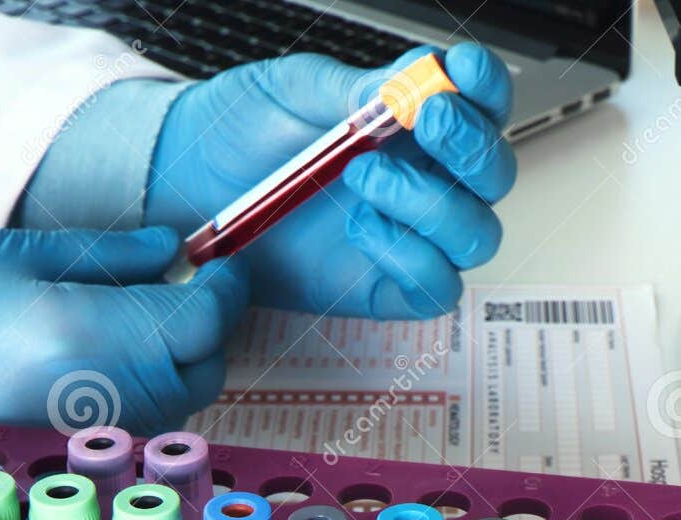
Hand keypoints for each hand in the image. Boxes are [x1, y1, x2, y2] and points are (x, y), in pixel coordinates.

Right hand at [0, 226, 247, 519]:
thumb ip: (98, 254)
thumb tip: (171, 248)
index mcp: (80, 335)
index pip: (204, 320)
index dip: (227, 288)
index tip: (222, 260)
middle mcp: (98, 404)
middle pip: (203, 372)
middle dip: (207, 328)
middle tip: (179, 287)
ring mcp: (86, 451)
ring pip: (178, 410)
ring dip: (177, 365)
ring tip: (132, 324)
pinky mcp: (68, 476)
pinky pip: (138, 438)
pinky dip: (143, 400)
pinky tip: (99, 370)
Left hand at [146, 44, 515, 318]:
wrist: (185, 186)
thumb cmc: (238, 135)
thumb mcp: (293, 90)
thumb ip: (355, 90)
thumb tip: (411, 86)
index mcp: (411, 125)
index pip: (481, 105)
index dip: (487, 88)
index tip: (462, 70)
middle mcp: (423, 181)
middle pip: (495, 175)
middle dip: (472, 146)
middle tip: (424, 122)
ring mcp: (409, 236)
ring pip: (477, 235)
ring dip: (432, 204)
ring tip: (361, 178)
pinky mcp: (386, 286)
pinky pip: (437, 287)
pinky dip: (410, 258)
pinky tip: (362, 230)